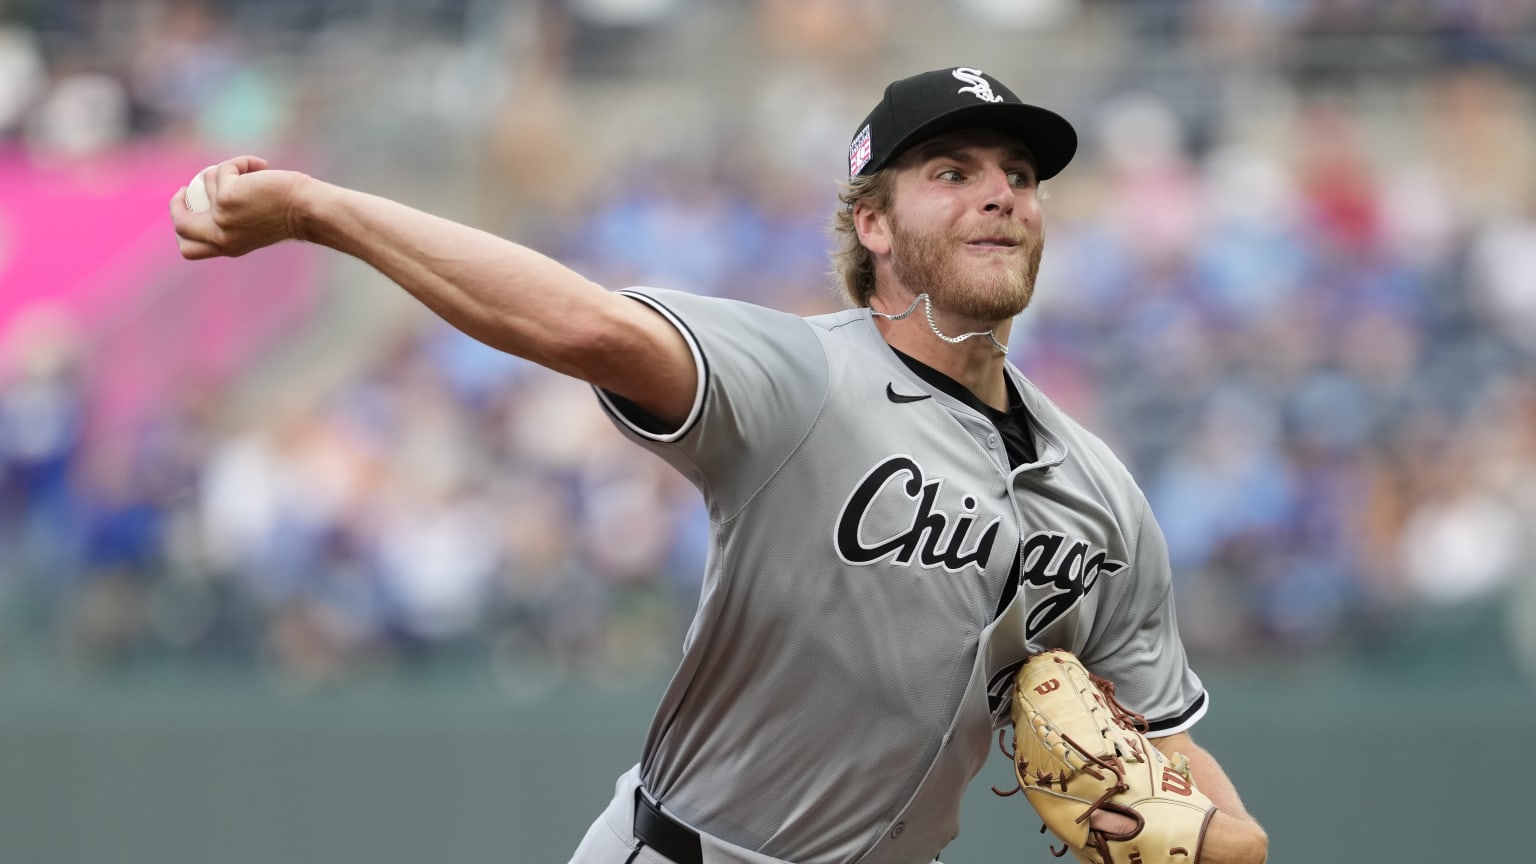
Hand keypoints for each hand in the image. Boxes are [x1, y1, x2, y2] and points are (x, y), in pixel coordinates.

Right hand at [169, 156, 311, 258]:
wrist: (308, 210)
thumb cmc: (290, 214)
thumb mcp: (254, 226)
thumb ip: (232, 222)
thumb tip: (207, 197)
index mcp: (227, 247)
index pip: (191, 249)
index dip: (182, 229)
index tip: (186, 209)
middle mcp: (220, 236)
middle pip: (181, 224)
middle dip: (176, 204)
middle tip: (186, 188)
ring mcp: (221, 216)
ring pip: (206, 182)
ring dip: (228, 171)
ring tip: (255, 173)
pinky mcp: (226, 196)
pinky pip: (224, 168)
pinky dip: (243, 162)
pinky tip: (263, 166)